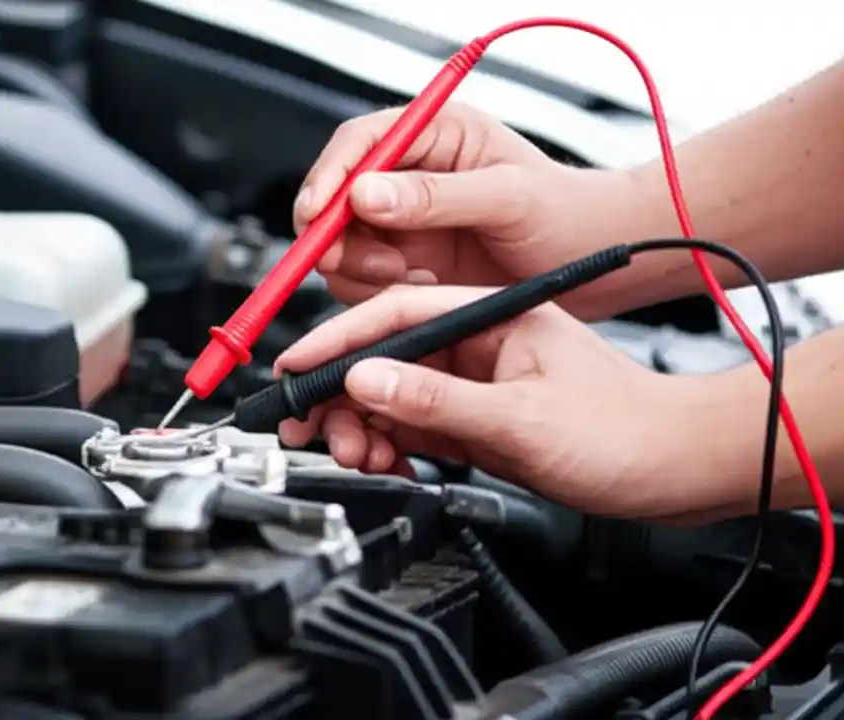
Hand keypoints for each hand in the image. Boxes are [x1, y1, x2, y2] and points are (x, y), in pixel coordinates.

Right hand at [276, 286, 747, 520]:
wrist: (672, 472)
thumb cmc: (624, 429)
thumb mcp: (521, 418)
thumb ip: (438, 400)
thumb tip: (367, 380)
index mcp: (490, 315)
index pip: (395, 314)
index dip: (338, 339)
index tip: (298, 367)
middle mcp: (475, 343)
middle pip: (383, 357)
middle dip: (340, 395)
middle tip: (311, 429)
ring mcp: (473, 382)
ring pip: (391, 396)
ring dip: (361, 426)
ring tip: (354, 455)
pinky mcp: (474, 418)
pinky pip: (411, 426)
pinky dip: (389, 446)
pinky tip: (386, 463)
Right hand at [295, 103, 647, 317]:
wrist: (593, 268)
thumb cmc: (569, 216)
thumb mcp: (508, 198)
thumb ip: (436, 196)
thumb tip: (366, 195)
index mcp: (436, 135)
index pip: (360, 144)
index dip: (329, 177)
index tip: (316, 214)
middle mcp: (412, 176)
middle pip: (336, 197)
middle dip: (335, 232)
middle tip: (348, 257)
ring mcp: (406, 223)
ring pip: (342, 243)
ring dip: (360, 265)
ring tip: (409, 274)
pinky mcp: (407, 264)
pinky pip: (361, 278)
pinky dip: (376, 290)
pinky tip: (418, 286)